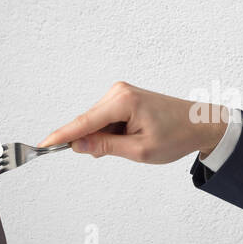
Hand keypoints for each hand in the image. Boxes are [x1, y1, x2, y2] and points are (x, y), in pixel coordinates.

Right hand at [36, 81, 228, 162]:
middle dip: (93, 142)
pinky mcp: (123, 97)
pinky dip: (112, 133)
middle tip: (120, 151)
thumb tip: (77, 146)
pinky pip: (106, 119)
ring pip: (97, 123)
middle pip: (88, 123)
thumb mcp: (139, 150)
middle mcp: (118, 91)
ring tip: (134, 143)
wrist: (199, 124)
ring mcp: (121, 93)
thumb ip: (105, 147)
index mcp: (123, 101)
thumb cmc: (176, 136)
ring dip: (106, 138)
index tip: (43, 144)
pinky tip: (131, 137)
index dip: (62, 136)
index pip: (83, 122)